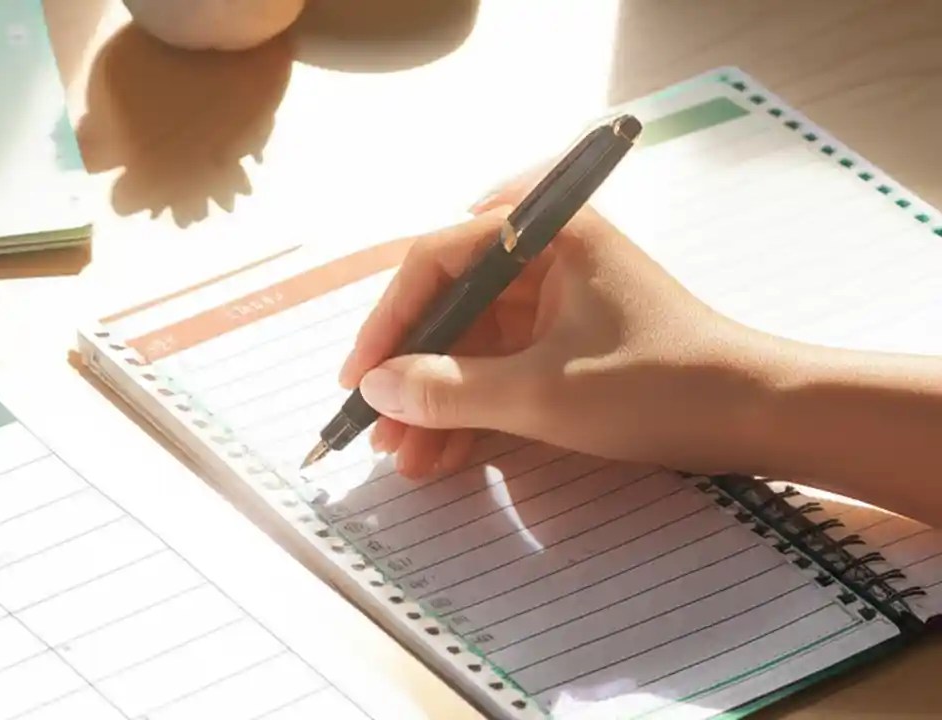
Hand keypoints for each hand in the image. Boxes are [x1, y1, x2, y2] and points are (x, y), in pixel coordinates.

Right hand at [338, 180, 766, 477]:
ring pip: (471, 345)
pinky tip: (442, 455)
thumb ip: (448, 388)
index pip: (437, 263)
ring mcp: (557, 299)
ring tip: (406, 459)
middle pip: (450, 309)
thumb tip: (374, 387)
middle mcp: (545, 254)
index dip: (387, 324)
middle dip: (412, 375)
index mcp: (544, 233)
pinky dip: (473, 408)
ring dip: (437, 401)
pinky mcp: (567, 340)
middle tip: (378, 433)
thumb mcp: (540, 394)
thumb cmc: (658, 386)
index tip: (357, 381)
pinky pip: (500, 367)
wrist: (758, 418)